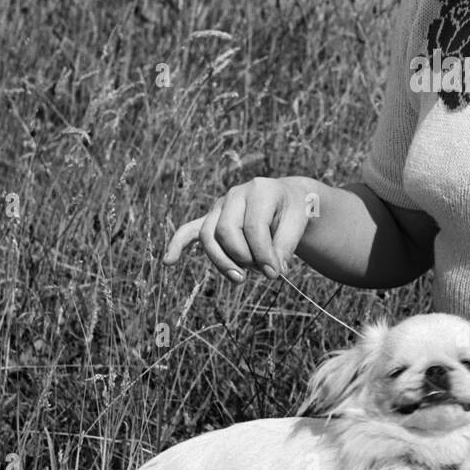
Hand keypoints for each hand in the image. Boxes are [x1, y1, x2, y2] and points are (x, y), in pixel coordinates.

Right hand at [164, 175, 314, 283]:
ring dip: (222, 261)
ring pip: (208, 236)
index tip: (275, 274)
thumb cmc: (294, 210)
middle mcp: (235, 195)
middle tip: (263, 271)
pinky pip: (189, 231)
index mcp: (259, 189)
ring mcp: (220, 207)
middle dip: (243, 257)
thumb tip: (272, 270)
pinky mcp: (211, 219)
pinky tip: (169, 261)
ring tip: (240, 279)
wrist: (288, 199)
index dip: (263, 254)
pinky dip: (178, 245)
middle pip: (226, 231)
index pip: (253, 227)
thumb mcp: (300, 222)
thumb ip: (287, 245)